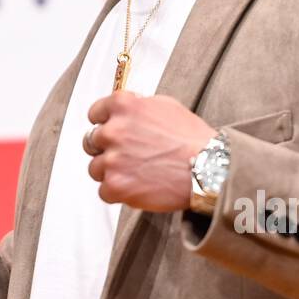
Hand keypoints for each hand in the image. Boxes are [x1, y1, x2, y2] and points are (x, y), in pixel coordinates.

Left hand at [82, 90, 216, 211]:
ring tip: (135, 174)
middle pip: (91, 142)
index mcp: (123, 106)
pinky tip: (137, 187)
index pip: (94, 113)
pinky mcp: (116, 186)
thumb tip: (125, 110)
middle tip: (125, 156)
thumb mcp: (165, 105)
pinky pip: (103, 191)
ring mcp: (112, 159)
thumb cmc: (192, 138)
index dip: (103, 123)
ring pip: (95, 168)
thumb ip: (137, 106)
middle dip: (106, 149)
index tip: (109, 131)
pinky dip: (117, 192)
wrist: (208, 169)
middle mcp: (113, 130)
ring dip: (110, 172)